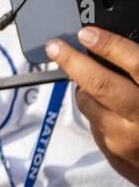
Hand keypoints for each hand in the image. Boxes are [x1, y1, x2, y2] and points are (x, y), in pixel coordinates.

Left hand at [47, 26, 138, 185]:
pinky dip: (95, 109)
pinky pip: (93, 122)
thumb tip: (116, 47)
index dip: (109, 44)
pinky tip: (107, 107)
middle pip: (100, 84)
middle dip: (73, 61)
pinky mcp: (113, 153)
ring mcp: (127, 138)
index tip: (87, 33)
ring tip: (90, 79)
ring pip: (89, 103)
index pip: (137, 63)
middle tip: (56, 46)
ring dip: (83, 88)